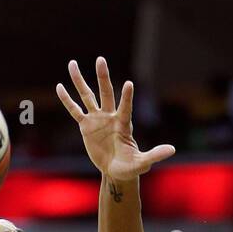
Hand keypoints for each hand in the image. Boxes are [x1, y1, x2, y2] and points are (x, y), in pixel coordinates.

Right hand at [56, 56, 173, 181]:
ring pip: (87, 97)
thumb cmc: (130, 167)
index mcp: (123, 124)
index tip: (129, 84)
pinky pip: (75, 111)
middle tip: (100, 59)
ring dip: (80, 81)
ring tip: (72, 64)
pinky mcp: (86, 127)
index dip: (127, 97)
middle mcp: (110, 117)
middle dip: (103, 77)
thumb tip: (172, 150)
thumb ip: (155, 155)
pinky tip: (59, 87)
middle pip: (106, 93)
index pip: (125, 107)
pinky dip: (67, 100)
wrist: (116, 172)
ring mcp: (97, 120)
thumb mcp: (142, 163)